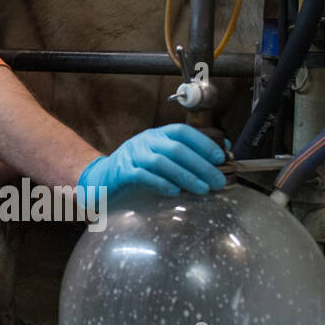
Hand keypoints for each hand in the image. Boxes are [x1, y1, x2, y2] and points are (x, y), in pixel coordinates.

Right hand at [77, 124, 228, 196]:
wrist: (103, 177)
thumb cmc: (138, 168)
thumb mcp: (160, 157)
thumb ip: (185, 157)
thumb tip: (219, 156)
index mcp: (157, 135)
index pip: (182, 132)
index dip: (203, 143)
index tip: (221, 157)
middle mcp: (145, 141)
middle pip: (176, 149)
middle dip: (201, 165)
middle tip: (218, 180)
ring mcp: (133, 156)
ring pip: (162, 162)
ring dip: (186, 176)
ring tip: (203, 189)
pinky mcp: (122, 172)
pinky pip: (143, 176)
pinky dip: (161, 183)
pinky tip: (175, 192)